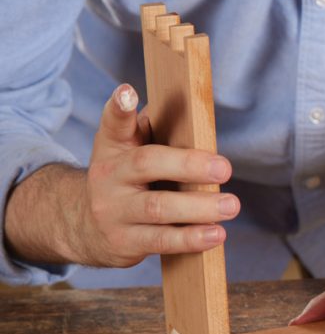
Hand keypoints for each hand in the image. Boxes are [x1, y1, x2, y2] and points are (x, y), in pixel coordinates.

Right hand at [9, 83, 240, 266]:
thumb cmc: (124, 181)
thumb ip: (150, 132)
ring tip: (231, 205)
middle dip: (189, 165)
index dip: (120, 107)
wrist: (84, 226)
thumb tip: (186, 111)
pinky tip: (216, 234)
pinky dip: (191, 239)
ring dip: (199, 208)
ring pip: (158, 208)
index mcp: (113, 148)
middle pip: (147, 165)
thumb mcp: (126, 152)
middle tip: (224, 168)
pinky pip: (161, 241)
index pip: (114, 124)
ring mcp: (114, 211)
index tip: (128, 92)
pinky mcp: (125, 242)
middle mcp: (108, 177)